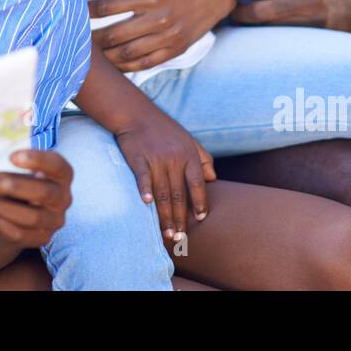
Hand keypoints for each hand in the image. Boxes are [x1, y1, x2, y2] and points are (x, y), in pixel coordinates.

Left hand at [0, 149, 72, 249]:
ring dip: (3, 208)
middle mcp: (63, 198)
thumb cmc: (19, 186)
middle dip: (13, 186)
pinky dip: (3, 224)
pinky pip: (22, 234)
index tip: (11, 156)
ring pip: (33, 217)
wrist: (16, 215)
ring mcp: (55, 221)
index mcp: (62, 176)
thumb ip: (10, 175)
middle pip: (44, 193)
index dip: (37, 159)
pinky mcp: (43, 238)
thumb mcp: (18, 175)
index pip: (57, 165)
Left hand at [89, 0, 235, 71]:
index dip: (88, 10)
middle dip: (91, 37)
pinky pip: (145, 63)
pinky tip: (112, 64)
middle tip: (76, 36)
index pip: (109, 6)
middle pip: (114, 34)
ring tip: (90, 53)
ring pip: (127, 53)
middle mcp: (159, 18)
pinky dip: (126, 66)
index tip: (76, 10)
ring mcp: (168, 37)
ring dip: (105, 55)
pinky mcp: (176, 49)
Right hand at [113, 108, 215, 243]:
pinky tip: (146, 204)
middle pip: (179, 193)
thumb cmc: (164, 129)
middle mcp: (174, 158)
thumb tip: (214, 179)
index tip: (200, 218)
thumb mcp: (189, 140)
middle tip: (180, 237)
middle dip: (180, 218)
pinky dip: (144, 190)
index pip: (197, 183)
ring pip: (162, 191)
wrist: (136, 113)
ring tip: (166, 233)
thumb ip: (203, 159)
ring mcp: (156, 158)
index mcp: (188, 155)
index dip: (200, 202)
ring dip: (164, 214)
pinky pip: (142, 177)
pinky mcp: (138, 158)